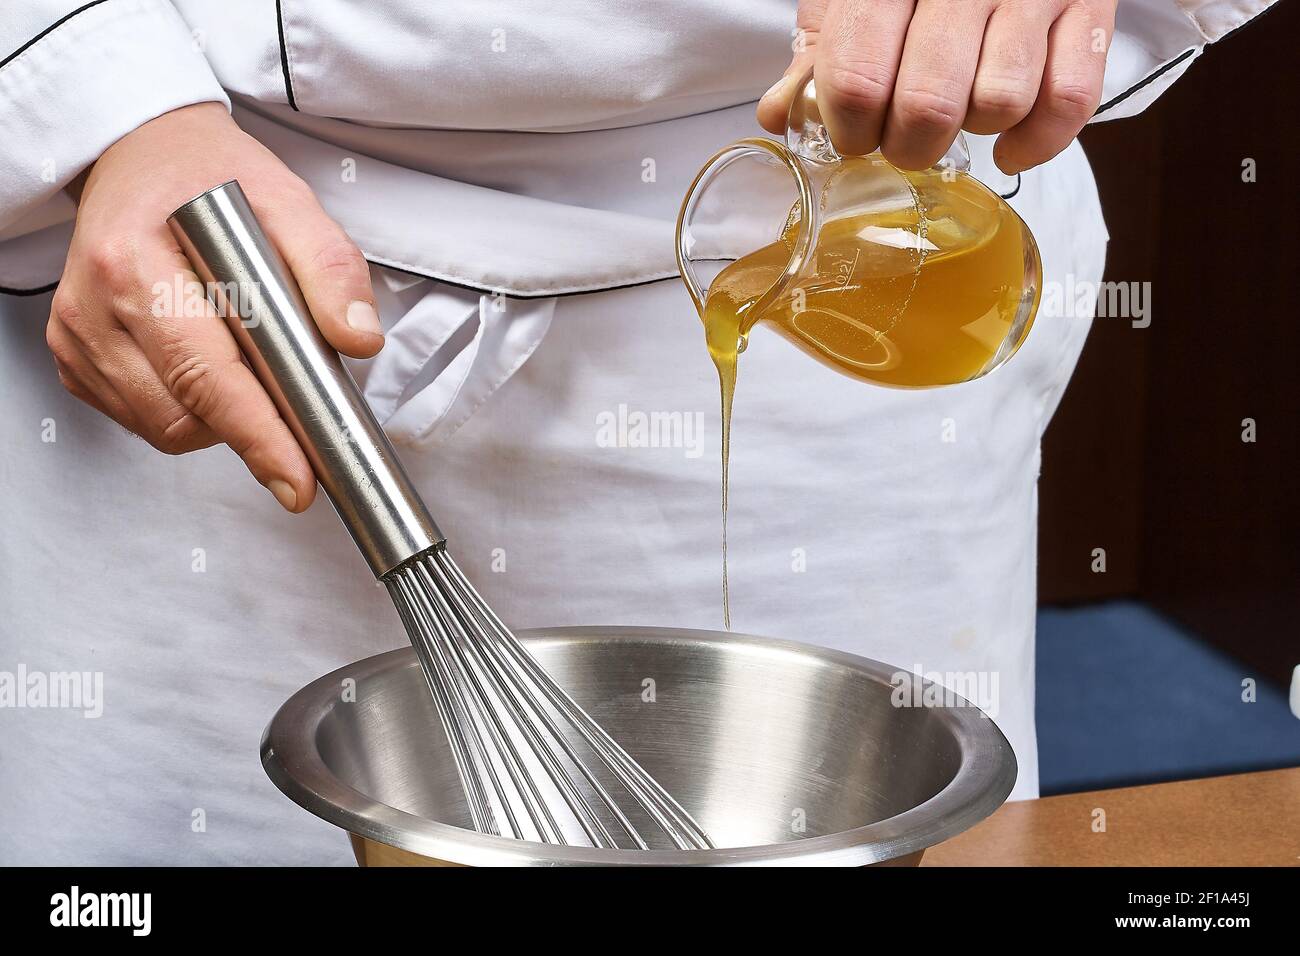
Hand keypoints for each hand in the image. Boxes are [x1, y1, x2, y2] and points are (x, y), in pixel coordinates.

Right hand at [48, 102, 381, 512]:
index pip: (205, 373)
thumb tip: (359, 339)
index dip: (258, 434)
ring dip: (221, 418)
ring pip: (165, 426)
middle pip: (183, 413)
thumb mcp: (289, 201)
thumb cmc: (212, 177)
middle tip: (300, 418)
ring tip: (250, 362)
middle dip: (252, 430)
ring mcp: (78, 333)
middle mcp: (95, 302)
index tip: (297, 478)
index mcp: (139, 260)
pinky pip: (144, 418)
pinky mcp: (75, 356)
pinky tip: (208, 362)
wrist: (143, 156)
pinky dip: (189, 408)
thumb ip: (330, 269)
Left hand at [757, 0, 1117, 172]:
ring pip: (1000, 102)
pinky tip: (1008, 144)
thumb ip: (818, 55)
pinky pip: (1070, 100)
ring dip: (974, 131)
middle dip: (909, 147)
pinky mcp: (1087, 8)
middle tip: (905, 140)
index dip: (850, 128)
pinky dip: (1037, 140)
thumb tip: (779, 114)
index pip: (858, 80)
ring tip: (960, 115)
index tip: (854, 133)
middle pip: (928, 105)